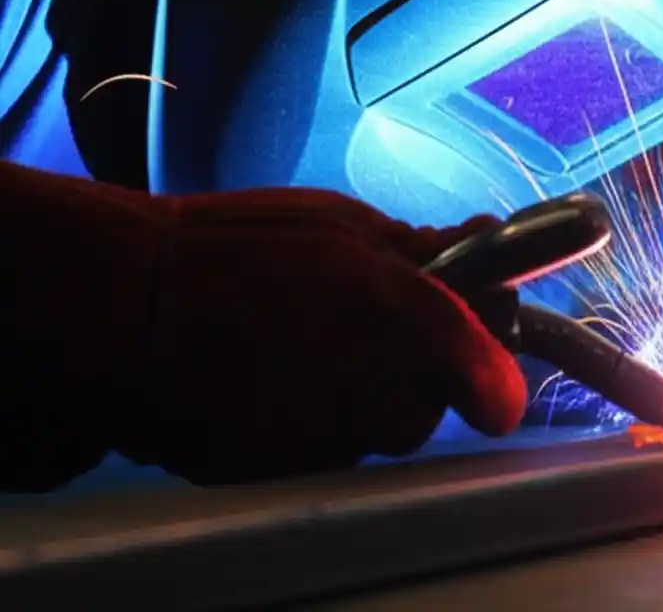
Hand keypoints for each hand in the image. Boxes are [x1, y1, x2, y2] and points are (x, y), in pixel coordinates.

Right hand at [110, 187, 526, 484]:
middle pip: (431, 407)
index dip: (493, 371)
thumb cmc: (232, 251)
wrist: (126, 310)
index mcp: (408, 323)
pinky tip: (272, 378)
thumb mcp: (341, 226)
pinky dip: (312, 420)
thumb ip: (424, 252)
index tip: (481, 354)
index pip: (499, 388)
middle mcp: (382, 396)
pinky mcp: (287, 474)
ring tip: (304, 346)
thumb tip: (482, 251)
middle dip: (414, 373)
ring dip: (362, 397)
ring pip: (376, 431)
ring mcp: (333, 444)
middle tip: (363, 326)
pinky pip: (325, 448)